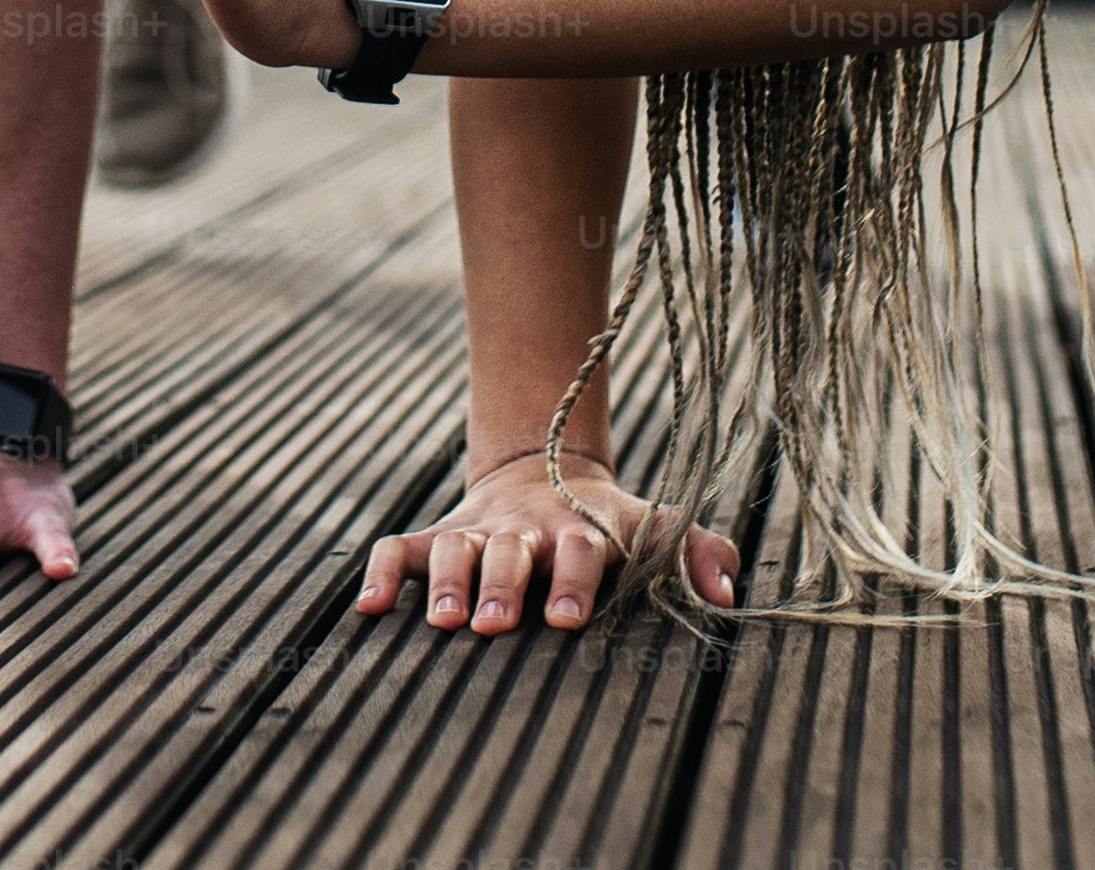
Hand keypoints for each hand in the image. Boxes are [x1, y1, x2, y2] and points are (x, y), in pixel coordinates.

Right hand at [353, 448, 742, 633]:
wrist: (546, 471)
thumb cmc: (608, 523)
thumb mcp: (655, 528)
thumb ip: (698, 550)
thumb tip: (726, 591)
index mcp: (579, 529)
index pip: (580, 549)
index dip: (575, 579)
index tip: (569, 618)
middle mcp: (524, 529)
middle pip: (510, 551)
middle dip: (502, 585)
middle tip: (497, 624)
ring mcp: (476, 532)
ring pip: (453, 549)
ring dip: (447, 582)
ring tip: (444, 622)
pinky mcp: (434, 537)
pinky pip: (397, 548)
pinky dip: (380, 573)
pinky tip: (368, 609)